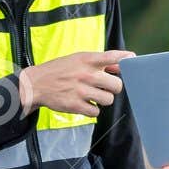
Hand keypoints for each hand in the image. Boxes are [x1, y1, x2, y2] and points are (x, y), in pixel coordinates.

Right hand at [17, 50, 133, 115]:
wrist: (36, 84)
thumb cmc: (60, 70)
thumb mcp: (78, 59)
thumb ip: (99, 62)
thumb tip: (120, 66)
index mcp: (86, 60)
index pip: (112, 57)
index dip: (125, 59)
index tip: (132, 60)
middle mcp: (85, 74)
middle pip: (117, 85)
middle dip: (113, 87)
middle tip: (104, 87)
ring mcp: (80, 90)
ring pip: (108, 100)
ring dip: (103, 99)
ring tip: (92, 95)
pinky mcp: (75, 105)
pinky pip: (96, 111)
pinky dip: (92, 109)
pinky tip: (84, 103)